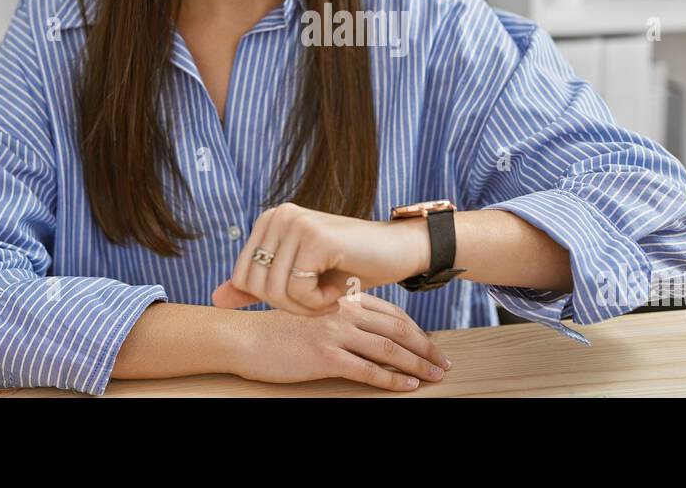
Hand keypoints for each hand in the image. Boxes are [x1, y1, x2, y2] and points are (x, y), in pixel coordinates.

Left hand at [211, 202, 427, 314]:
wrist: (397, 252)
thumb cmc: (350, 265)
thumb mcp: (299, 278)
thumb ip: (258, 287)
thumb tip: (216, 300)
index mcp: (269, 220)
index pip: (243, 278)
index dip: (275, 298)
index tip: (306, 290)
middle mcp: (278, 214)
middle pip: (258, 287)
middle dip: (290, 305)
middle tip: (321, 294)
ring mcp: (296, 222)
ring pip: (277, 292)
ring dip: (308, 306)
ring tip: (331, 289)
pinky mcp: (316, 237)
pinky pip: (299, 291)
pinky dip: (320, 302)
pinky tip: (340, 287)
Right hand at [229, 292, 450, 391]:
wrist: (243, 338)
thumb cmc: (274, 330)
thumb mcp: (312, 315)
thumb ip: (338, 317)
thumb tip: (364, 331)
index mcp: (342, 300)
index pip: (391, 313)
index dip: (416, 330)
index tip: (430, 344)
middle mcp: (343, 313)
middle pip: (397, 330)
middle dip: (425, 347)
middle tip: (442, 362)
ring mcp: (335, 333)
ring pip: (388, 349)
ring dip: (417, 364)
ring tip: (433, 376)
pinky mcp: (325, 356)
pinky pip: (367, 369)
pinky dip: (391, 379)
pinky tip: (407, 386)